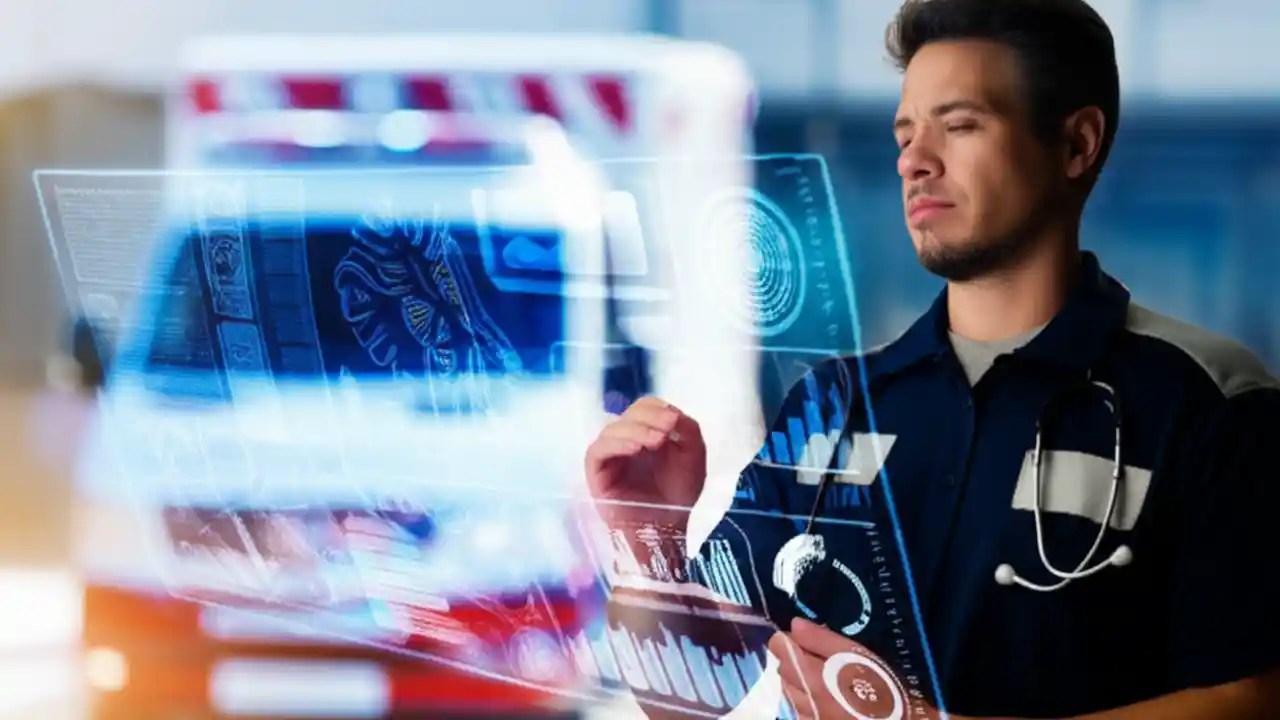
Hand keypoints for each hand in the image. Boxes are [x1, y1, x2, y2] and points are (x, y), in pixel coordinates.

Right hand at [583, 396, 705, 528]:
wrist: (668, 527)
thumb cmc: (678, 493)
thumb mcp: (693, 456)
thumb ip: (688, 429)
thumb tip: (673, 412)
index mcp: (646, 432)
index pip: (643, 407)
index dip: (657, 409)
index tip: (674, 420)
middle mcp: (625, 440)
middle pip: (628, 414)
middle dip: (649, 418)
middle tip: (667, 429)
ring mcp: (610, 456)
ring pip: (612, 429)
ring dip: (635, 430)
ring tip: (656, 442)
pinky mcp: (597, 473)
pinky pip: (598, 451)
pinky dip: (616, 444)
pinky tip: (635, 449)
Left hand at [769, 618, 948, 719]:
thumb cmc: (888, 687)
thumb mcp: (860, 655)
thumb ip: (823, 640)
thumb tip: (794, 624)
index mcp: (814, 676)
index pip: (779, 648)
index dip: (788, 638)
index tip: (803, 636)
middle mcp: (807, 700)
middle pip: (783, 672)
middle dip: (794, 660)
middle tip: (818, 655)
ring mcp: (813, 718)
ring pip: (790, 694)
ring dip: (798, 682)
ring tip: (823, 677)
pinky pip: (802, 713)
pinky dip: (807, 704)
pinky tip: (827, 700)